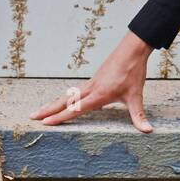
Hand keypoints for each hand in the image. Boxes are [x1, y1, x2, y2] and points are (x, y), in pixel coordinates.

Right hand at [29, 30, 155, 132]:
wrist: (132, 49)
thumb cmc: (133, 71)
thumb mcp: (136, 95)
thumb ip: (139, 115)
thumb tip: (147, 130)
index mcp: (99, 94)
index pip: (76, 109)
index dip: (60, 117)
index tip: (45, 122)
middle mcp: (91, 88)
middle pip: (65, 101)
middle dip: (48, 110)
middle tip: (32, 116)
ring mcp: (91, 82)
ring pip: (68, 95)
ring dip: (54, 103)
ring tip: (41, 110)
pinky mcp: (94, 79)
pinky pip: (75, 90)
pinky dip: (65, 97)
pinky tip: (63, 100)